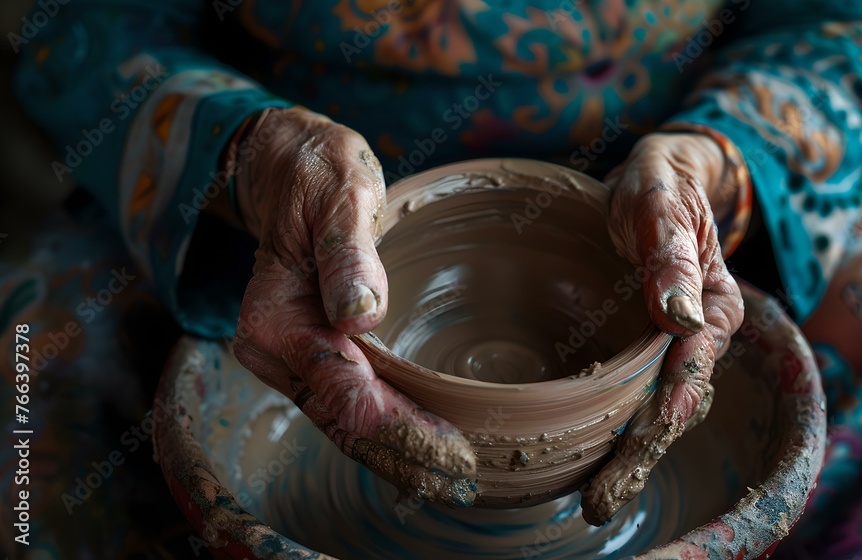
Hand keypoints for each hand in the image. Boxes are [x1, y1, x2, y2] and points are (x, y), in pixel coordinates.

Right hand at [231, 107, 476, 504]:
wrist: (289, 171)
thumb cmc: (317, 176)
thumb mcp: (339, 195)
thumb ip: (348, 252)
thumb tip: (360, 314)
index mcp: (278, 320)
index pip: (346, 395)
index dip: (401, 428)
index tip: (453, 448)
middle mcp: (277, 353)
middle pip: (346, 426)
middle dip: (405, 456)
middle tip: (466, 475)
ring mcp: (293, 360)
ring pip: (347, 427)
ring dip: (399, 453)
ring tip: (454, 470)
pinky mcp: (313, 358)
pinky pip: (350, 406)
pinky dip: (388, 430)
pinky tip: (425, 441)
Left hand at [581, 132, 744, 524]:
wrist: (653, 182)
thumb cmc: (660, 186)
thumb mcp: (663, 207)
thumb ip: (672, 257)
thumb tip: (680, 317)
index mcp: (714, 309)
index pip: (691, 371)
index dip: (665, 414)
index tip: (640, 447)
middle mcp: (696, 336)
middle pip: (673, 403)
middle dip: (641, 453)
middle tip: (602, 501)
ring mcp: (667, 344)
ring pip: (652, 405)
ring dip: (628, 450)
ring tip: (595, 496)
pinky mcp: (638, 345)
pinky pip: (631, 390)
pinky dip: (615, 424)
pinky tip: (586, 452)